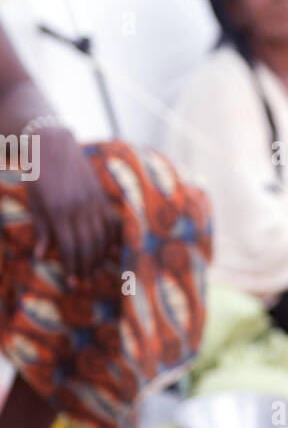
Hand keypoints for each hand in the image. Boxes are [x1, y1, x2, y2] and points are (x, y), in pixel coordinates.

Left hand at [29, 128, 120, 280]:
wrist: (53, 145)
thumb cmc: (38, 175)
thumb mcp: (34, 202)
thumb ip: (41, 229)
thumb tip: (40, 256)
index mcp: (58, 211)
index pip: (69, 247)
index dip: (72, 267)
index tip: (72, 282)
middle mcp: (79, 209)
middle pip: (88, 245)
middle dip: (87, 267)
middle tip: (85, 282)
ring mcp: (92, 202)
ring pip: (102, 236)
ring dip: (100, 257)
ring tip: (97, 271)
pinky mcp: (100, 196)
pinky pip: (111, 222)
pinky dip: (113, 239)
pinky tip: (111, 252)